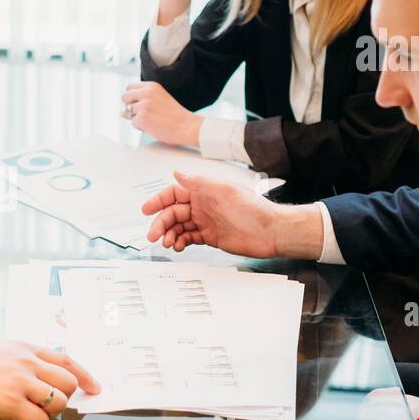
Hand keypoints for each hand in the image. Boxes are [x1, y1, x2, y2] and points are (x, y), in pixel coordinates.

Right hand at [0, 341, 100, 419]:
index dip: (85, 375)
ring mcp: (20, 380)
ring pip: (58, 403)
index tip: (94, 387)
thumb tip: (40, 384)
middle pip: (68, 383)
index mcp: (23, 348)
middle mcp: (26, 360)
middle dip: (61, 400)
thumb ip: (20, 363)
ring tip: (23, 416)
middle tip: (43, 409)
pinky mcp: (11, 401)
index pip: (66, 360)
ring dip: (45, 415)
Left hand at [122, 81, 200, 145]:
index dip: (131, 97)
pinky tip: (153, 126)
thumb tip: (123, 111)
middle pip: (125, 97)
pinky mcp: (142, 118)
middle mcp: (146, 93)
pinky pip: (133, 123)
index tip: (137, 103)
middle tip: (140, 113)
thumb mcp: (160, 98)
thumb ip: (144, 99)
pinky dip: (141, 127)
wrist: (187, 126)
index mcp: (151, 86)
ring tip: (152, 120)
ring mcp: (143, 105)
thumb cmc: (175, 115)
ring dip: (137, 118)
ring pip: (128, 112)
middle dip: (129, 106)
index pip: (130, 87)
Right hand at [141, 170, 279, 256]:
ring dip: (169, 234)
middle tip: (153, 235)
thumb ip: (199, 183)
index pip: (174, 193)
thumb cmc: (253, 209)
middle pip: (173, 213)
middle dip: (161, 223)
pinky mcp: (210, 237)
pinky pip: (188, 238)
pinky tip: (178, 246)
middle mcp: (202, 205)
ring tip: (167, 243)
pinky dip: (180, 242)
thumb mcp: (225, 191)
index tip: (146, 210)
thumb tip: (177, 173)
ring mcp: (206, 221)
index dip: (158, 201)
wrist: (272, 232)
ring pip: (178, 227)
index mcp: (204, 191)